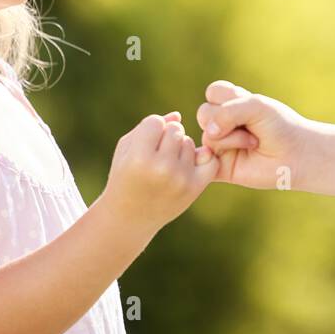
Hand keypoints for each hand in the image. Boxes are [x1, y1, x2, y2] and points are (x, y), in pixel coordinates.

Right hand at [101, 111, 219, 230]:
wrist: (130, 218)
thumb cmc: (124, 178)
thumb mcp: (126, 149)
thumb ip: (148, 127)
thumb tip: (178, 115)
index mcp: (140, 158)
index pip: (155, 122)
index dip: (149, 130)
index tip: (143, 143)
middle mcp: (162, 169)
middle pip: (176, 129)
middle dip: (166, 136)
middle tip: (156, 152)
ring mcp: (181, 179)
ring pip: (190, 142)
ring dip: (180, 147)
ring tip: (166, 162)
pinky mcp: (195, 188)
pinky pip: (210, 159)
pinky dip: (202, 158)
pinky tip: (187, 165)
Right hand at [195, 81, 311, 189]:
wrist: (296, 155)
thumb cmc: (279, 126)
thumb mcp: (255, 107)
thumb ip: (227, 112)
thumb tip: (207, 134)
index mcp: (231, 103)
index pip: (213, 92)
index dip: (228, 98)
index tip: (251, 106)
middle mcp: (221, 123)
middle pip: (204, 113)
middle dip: (229, 119)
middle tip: (254, 128)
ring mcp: (220, 144)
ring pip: (207, 136)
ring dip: (233, 138)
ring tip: (253, 143)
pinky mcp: (220, 166)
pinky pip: (205, 160)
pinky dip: (218, 157)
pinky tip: (239, 157)